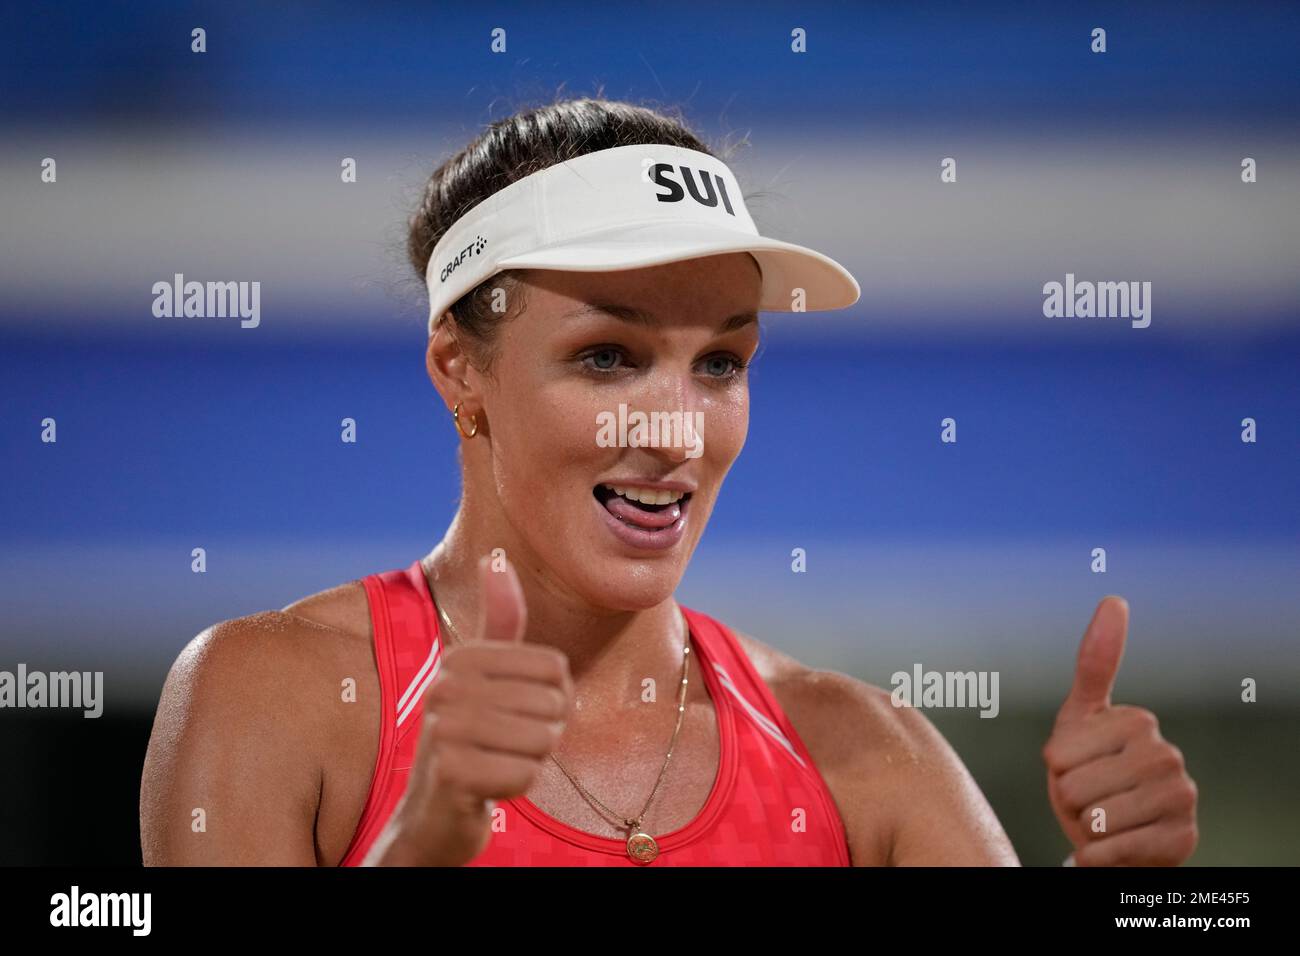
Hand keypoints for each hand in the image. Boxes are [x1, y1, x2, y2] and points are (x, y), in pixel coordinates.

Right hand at [370, 553, 573, 865]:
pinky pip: (525, 776)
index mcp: (462, 658)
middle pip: (553, 704)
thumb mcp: (485, 676)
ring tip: (500, 763)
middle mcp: (445, 686)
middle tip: (510, 746)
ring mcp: (443, 730)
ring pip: (542, 741)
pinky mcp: (449, 774)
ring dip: (532, 761)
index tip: (521, 714)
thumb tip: (496, 557)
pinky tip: (490, 790)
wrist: (431, 815)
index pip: (557, 668)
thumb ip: (500, 620)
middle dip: (545, 734)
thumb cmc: (471, 738)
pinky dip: (517, 788)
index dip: (555, 699)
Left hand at [1042, 596, 1198, 865]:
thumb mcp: (1079, 721)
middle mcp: (1166, 754)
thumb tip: (1115, 598)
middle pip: (1074, 786)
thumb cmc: (1090, 773)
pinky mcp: (1183, 838)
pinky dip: (1098, 855)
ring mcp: (1180, 797)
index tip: (1073, 764)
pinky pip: (1113, 849)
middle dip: (1070, 798)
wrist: (1116, 835)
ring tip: (1103, 821)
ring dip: (1086, 828)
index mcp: (1137, 721)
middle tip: (1089, 799)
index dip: (1055, 766)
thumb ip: (1093, 664)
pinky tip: (1108, 848)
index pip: (1059, 752)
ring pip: (1094, 818)